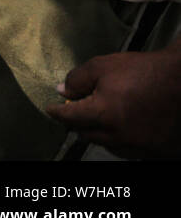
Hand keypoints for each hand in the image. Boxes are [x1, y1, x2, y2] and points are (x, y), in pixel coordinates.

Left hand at [46, 43, 180, 157]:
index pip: (70, 118)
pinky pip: (129, 151)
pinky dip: (120, 142)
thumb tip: (62, 91)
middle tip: (74, 114)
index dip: (57, 113)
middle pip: (87, 135)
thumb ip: (78, 79)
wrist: (180, 80)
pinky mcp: (155, 150)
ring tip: (98, 122)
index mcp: (104, 114)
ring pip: (107, 145)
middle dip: (77, 124)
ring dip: (99, 134)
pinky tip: (120, 130)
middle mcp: (120, 135)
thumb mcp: (103, 66)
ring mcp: (139, 146)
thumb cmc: (142, 70)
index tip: (50, 110)